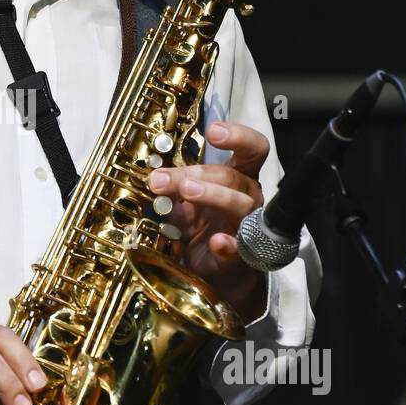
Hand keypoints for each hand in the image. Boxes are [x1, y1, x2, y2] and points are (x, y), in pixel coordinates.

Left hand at [148, 120, 268, 321]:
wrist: (215, 274)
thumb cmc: (204, 228)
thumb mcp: (185, 205)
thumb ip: (173, 190)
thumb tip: (153, 176)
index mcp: (238, 179)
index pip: (252, 150)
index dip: (238, 136)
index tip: (213, 131)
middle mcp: (248, 198)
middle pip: (232, 176)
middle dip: (197, 172)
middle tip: (164, 177)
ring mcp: (249, 226)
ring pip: (239, 204)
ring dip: (212, 195)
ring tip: (187, 191)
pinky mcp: (244, 256)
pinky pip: (240, 248)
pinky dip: (228, 245)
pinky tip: (216, 242)